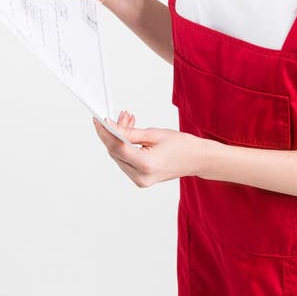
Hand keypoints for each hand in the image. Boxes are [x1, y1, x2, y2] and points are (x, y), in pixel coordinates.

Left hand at [92, 110, 206, 187]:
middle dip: (114, 132)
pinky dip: (125, 146)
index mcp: (146, 165)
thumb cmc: (182, 146)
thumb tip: (111, 126)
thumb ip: (131, 132)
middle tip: (121, 115)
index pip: (117, 147)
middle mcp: (140, 177)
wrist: (198, 160)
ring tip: (129, 120)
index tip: (99, 119)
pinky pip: (125, 160)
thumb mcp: (155, 134)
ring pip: (119, 156)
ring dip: (120, 137)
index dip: (105, 132)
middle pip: (116, 152)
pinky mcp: (140, 179)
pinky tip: (130, 132)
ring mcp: (140, 180)